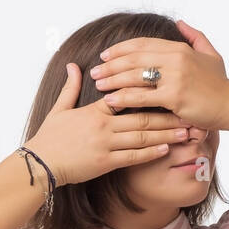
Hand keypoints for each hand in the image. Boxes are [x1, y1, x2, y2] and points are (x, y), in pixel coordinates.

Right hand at [23, 62, 189, 184]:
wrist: (39, 163)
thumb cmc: (49, 137)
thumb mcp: (59, 108)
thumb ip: (71, 87)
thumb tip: (74, 65)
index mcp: (95, 110)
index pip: (127, 95)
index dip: (150, 92)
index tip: (170, 90)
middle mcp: (103, 125)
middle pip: (143, 117)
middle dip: (169, 116)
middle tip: (190, 113)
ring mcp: (105, 144)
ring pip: (142, 137)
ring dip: (166, 134)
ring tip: (187, 132)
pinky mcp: (105, 163)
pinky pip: (133, 157)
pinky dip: (151, 152)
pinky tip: (166, 148)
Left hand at [90, 19, 228, 129]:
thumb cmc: (220, 83)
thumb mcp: (210, 53)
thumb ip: (194, 35)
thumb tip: (179, 22)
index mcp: (180, 48)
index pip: (142, 44)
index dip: (121, 49)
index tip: (105, 55)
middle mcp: (176, 59)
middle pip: (134, 58)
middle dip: (111, 65)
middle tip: (95, 71)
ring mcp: (175, 77)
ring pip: (135, 76)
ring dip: (112, 80)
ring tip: (98, 84)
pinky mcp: (174, 97)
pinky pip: (142, 96)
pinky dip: (123, 98)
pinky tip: (110, 101)